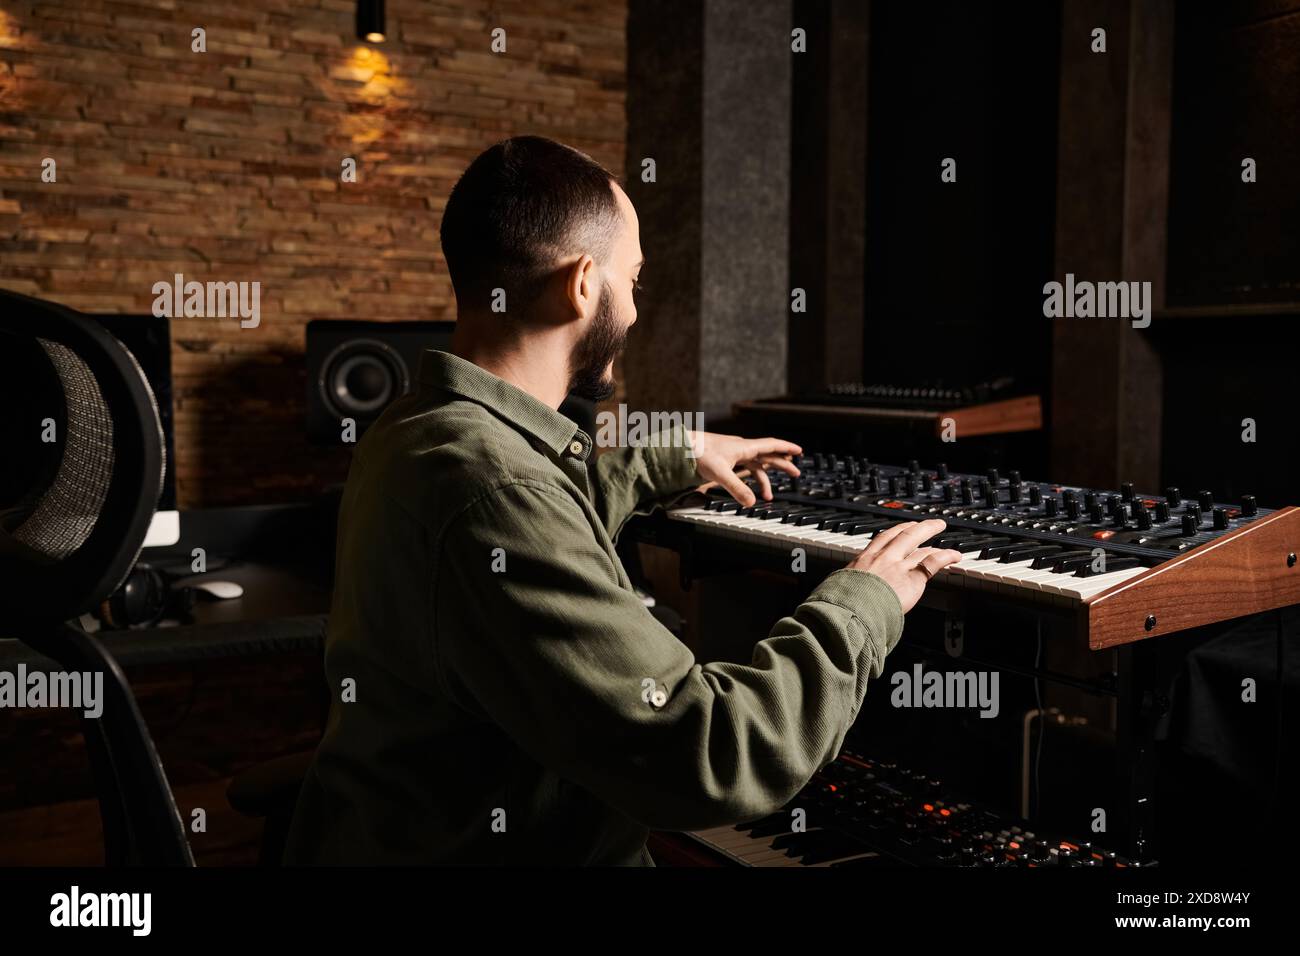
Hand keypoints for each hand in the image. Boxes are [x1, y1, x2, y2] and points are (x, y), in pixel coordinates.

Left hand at [686, 431, 801, 506]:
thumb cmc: (699, 453)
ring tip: (768, 496)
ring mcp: (734, 453)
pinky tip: (749, 489)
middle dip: (782, 465)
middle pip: (768, 456)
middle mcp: (742, 448)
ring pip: (756, 465)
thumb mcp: (720, 473)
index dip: (787, 448)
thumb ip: (736, 488)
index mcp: (745, 447)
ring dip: (764, 479)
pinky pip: (744, 468)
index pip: (772, 445)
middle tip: (796, 473)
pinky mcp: (725, 459)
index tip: (800, 451)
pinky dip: (749, 479)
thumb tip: (751, 503)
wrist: (682, 446)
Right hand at [846, 519, 961, 613]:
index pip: (882, 539)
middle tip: (928, 524)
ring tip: (940, 530)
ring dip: (931, 535)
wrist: (851, 610)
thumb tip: (835, 592)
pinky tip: (955, 555)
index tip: (903, 528)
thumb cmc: (841, 604)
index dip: (895, 532)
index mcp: (863, 560)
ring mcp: (898, 567)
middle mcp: (882, 558)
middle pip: (903, 535)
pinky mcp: (912, 578)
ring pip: (919, 545)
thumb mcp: (837, 588)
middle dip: (918, 528)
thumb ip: (844, 586)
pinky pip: (933, 562)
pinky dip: (946, 556)